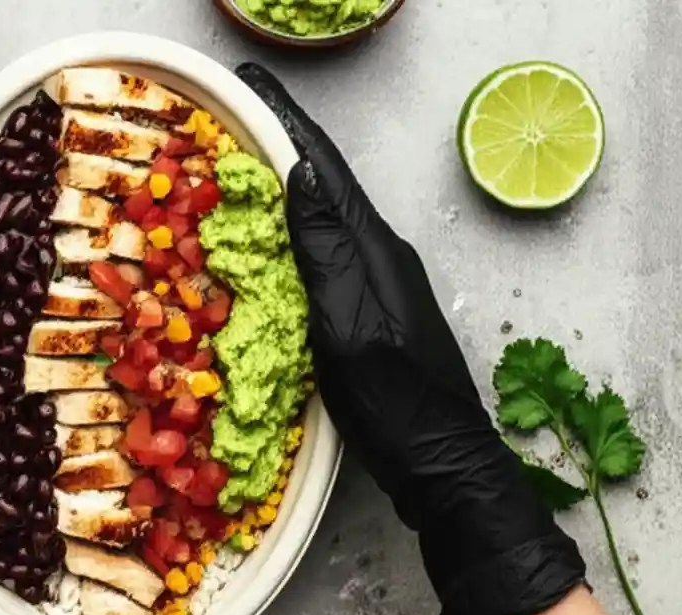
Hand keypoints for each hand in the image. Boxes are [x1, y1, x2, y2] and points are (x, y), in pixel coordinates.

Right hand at [236, 64, 585, 614]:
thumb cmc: (395, 406)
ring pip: (326, 217)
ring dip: (287, 183)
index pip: (324, 169)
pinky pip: (327, 252)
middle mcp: (382, 256)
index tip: (249, 82)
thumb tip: (300, 175)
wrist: (446, 464)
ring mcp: (382, 284)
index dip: (286, 121)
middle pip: (326, 184)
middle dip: (282, 141)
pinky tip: (274, 239)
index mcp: (374, 251)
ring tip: (245, 162)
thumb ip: (324, 252)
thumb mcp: (350, 328)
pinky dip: (295, 230)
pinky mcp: (375, 312)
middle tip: (235, 113)